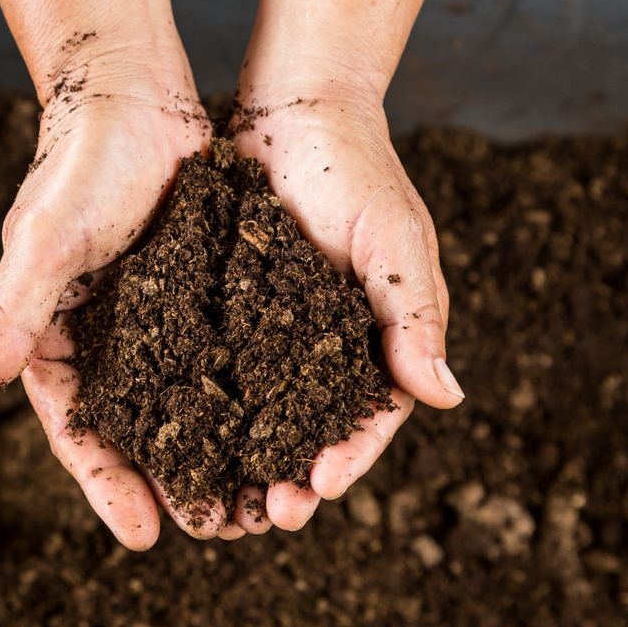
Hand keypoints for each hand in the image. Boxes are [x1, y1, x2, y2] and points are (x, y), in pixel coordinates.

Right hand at [0, 46, 225, 547]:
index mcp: (56, 339)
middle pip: (137, 430)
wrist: (133, 95)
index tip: (144, 538)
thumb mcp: (46, 243)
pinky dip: (245, 394)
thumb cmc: (80, 164)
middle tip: (214, 530)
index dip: (107, 485)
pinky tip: (279, 426)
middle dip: (170, 483)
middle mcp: (106, 340)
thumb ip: (7, 315)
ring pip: (186, 403)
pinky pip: (222, 356)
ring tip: (253, 499)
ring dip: (215, 451)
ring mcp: (155, 321)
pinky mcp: (197, 296)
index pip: (78, 429)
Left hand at [228, 82, 463, 530]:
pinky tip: (180, 440)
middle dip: (292, 475)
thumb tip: (447, 397)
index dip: (349, 455)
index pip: (370, 415)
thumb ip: (414, 314)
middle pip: (312, 428)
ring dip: (246, 460)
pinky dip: (206, 409)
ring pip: (261, 412)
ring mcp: (274, 331)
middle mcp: (324, 344)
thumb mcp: (394, 240)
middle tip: (266, 515)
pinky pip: (216, 368)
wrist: (293, 111)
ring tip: (224, 501)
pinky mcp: (229, 310)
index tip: (320, 488)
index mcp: (376, 337)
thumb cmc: (356, 170)